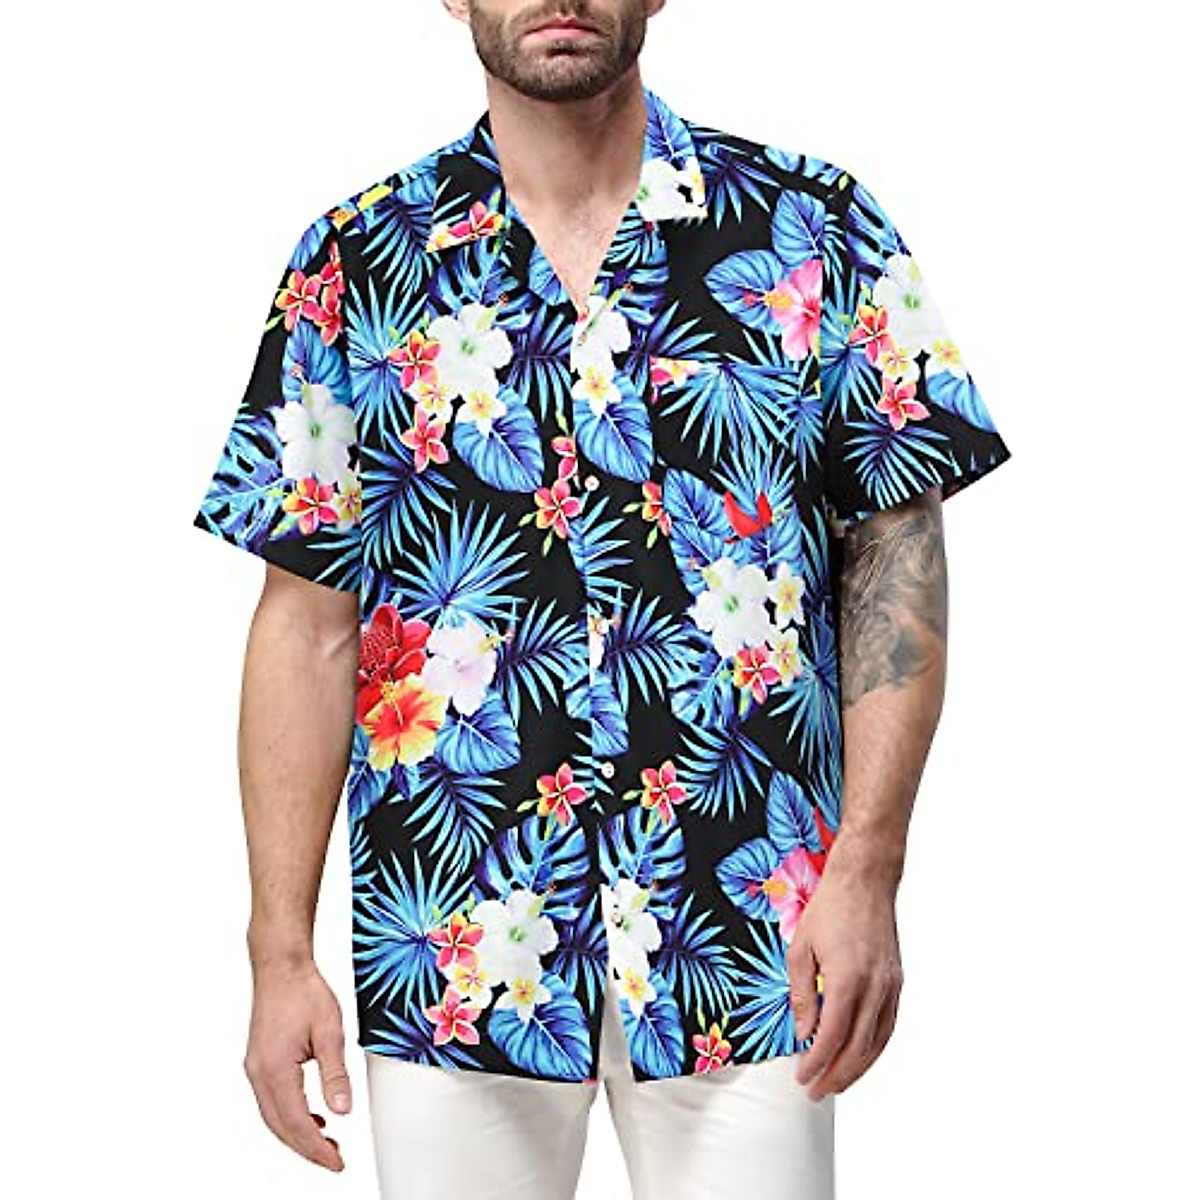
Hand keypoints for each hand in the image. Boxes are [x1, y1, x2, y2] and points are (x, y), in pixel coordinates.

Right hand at [243, 959, 351, 1170]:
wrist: (281, 966)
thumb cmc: (303, 991)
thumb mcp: (330, 1031)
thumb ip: (335, 1073)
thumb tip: (343, 1110)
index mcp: (275, 1069)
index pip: (296, 1123)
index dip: (317, 1149)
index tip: (337, 1163)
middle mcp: (259, 1073)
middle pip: (281, 1127)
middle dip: (307, 1149)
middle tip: (335, 1160)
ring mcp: (256, 1068)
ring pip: (274, 1116)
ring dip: (298, 1134)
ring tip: (327, 1143)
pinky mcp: (260, 1061)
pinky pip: (272, 1100)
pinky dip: (291, 1115)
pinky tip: (312, 1116)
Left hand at [786, 861, 902, 1101]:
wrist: (865, 882)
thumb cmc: (830, 908)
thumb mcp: (800, 948)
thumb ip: (801, 994)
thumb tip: (803, 1032)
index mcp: (847, 979)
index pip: (832, 1036)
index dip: (816, 1062)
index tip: (802, 1076)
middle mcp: (875, 987)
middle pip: (857, 1048)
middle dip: (836, 1075)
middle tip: (816, 1090)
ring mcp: (891, 986)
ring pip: (877, 1042)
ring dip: (857, 1068)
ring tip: (836, 1082)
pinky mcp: (897, 982)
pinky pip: (888, 1026)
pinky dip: (874, 1048)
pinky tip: (860, 1056)